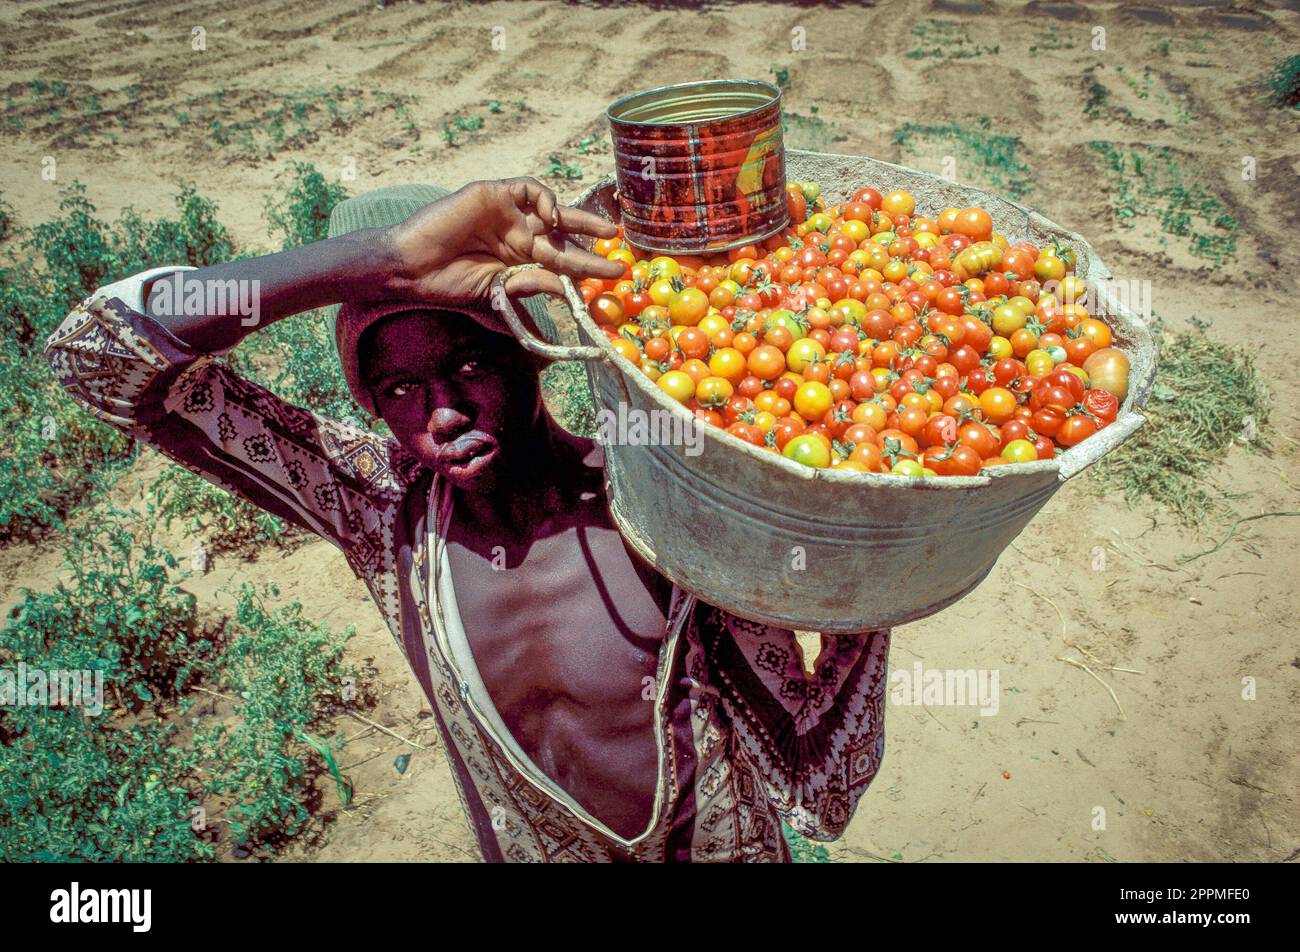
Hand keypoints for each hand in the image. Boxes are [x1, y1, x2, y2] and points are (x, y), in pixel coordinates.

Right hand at [380, 177, 623, 330]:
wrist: (411, 269)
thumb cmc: (448, 285)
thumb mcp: (499, 290)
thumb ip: (533, 284)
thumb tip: (570, 287)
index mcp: (518, 258)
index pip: (562, 259)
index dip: (588, 264)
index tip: (615, 272)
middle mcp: (516, 233)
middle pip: (564, 230)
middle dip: (592, 234)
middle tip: (619, 240)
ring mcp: (504, 212)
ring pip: (551, 207)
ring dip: (577, 217)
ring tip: (596, 232)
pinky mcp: (492, 193)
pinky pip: (528, 188)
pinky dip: (545, 198)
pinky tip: (550, 216)